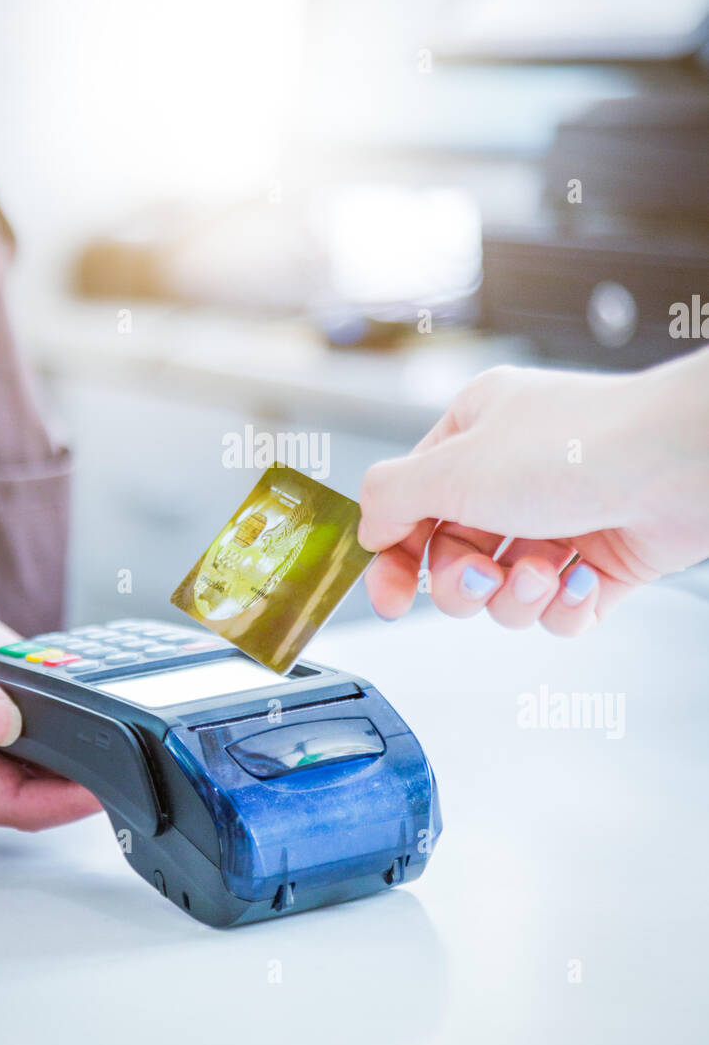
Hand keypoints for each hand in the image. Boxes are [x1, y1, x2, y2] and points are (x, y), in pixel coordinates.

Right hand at [0, 535, 100, 826]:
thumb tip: (1, 721)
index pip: (6, 802)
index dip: (57, 807)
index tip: (105, 793)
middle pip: (33, 778)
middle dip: (82, 779)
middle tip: (137, 764)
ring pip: (40, 733)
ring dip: (80, 733)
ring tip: (129, 726)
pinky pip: (38, 684)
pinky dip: (68, 684)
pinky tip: (98, 676)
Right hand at [358, 352, 708, 635]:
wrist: (679, 467)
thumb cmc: (579, 448)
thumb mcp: (455, 465)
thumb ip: (390, 497)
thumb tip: (367, 527)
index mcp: (474, 434)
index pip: (410, 504)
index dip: (393, 558)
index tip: (388, 598)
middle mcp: (514, 474)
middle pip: (453, 558)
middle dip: (467, 582)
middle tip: (486, 575)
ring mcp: (559, 520)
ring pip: (505, 593)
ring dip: (520, 596)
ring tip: (547, 574)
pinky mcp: (602, 562)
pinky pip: (559, 610)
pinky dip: (567, 608)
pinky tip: (583, 583)